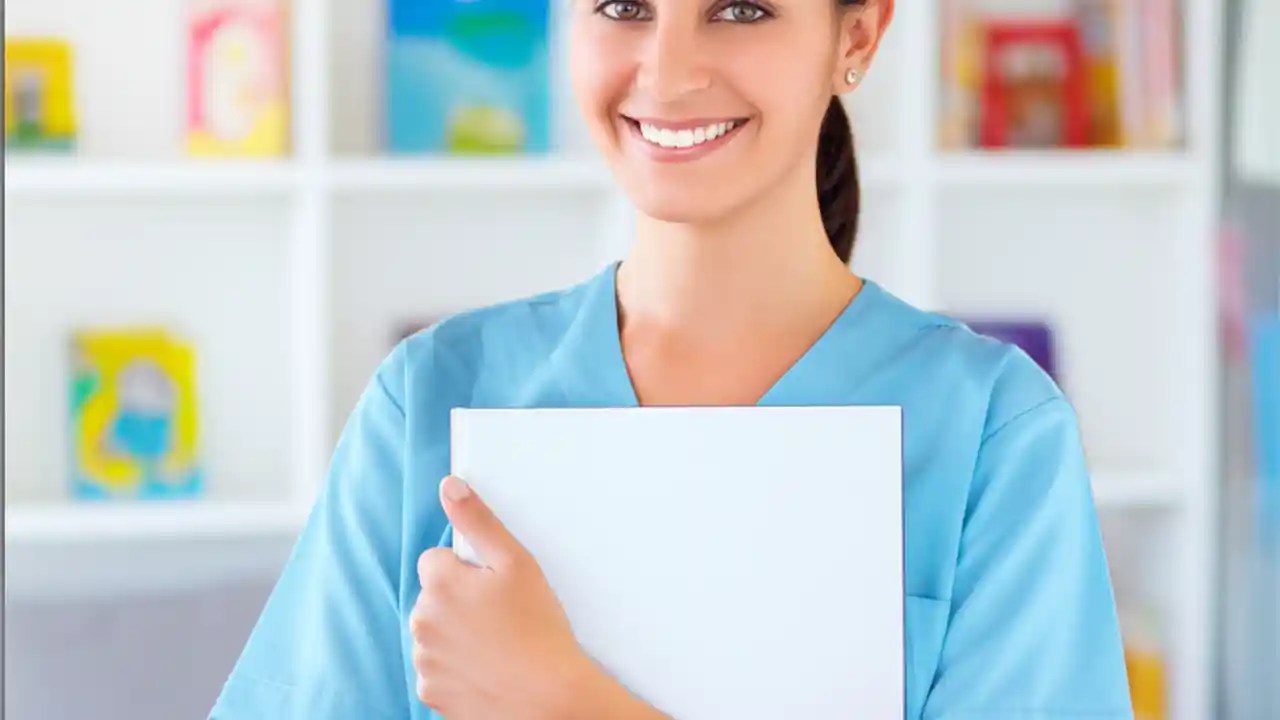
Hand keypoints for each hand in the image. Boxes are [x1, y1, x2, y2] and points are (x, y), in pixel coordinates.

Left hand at [410, 475, 596, 718]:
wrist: (549, 699)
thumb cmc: (539, 630)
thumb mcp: (516, 562)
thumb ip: (478, 521)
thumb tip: (450, 487)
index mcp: (439, 584)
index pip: (437, 560)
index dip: (468, 570)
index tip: (493, 587)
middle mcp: (422, 621)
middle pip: (434, 597)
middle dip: (460, 601)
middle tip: (501, 615)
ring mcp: (424, 660)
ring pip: (436, 633)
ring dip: (457, 634)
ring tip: (498, 644)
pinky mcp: (431, 691)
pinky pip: (438, 668)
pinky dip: (457, 667)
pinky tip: (488, 668)